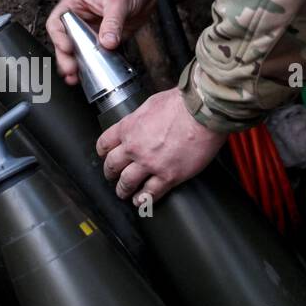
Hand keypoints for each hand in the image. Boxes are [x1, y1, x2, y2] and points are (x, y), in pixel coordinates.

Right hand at [46, 0, 162, 84]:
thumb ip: (112, 22)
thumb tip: (107, 43)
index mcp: (74, 5)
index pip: (57, 23)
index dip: (58, 38)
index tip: (68, 48)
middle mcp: (80, 19)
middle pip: (65, 42)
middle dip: (66, 58)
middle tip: (71, 71)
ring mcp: (92, 30)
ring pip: (78, 51)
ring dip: (76, 65)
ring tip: (76, 78)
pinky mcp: (105, 39)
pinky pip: (96, 55)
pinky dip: (94, 66)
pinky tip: (92, 75)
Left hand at [97, 87, 224, 204]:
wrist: (202, 113)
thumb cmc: (181, 104)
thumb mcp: (151, 104)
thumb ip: (140, 118)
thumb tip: (139, 123)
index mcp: (128, 128)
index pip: (105, 144)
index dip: (103, 152)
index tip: (105, 156)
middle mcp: (134, 148)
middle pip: (112, 166)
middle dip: (110, 173)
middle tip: (112, 177)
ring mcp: (150, 164)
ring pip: (127, 183)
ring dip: (123, 190)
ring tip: (124, 193)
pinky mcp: (168, 176)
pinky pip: (150, 193)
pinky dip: (143, 199)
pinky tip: (141, 201)